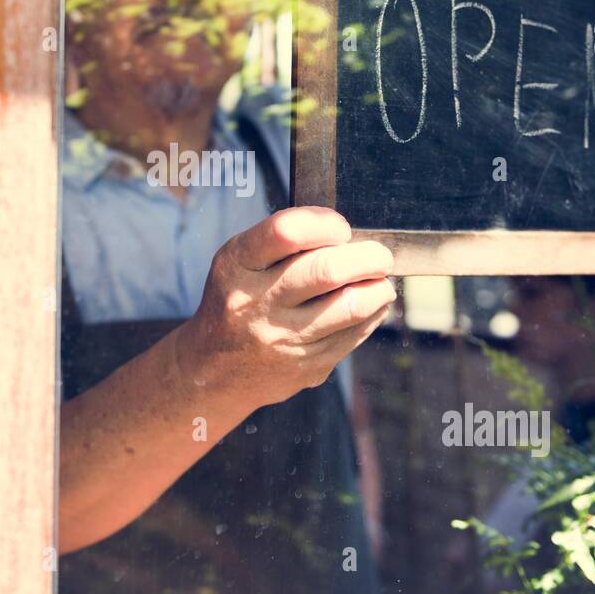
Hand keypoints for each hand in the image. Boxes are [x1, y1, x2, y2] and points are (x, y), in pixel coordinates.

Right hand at [176, 207, 395, 410]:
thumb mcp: (239, 261)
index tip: (341, 229)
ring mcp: (282, 338)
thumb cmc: (238, 298)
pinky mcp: (305, 366)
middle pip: (327, 270)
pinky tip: (370, 306)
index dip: (326, 224)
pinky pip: (354, 335)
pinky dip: (372, 315)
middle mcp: (256, 302)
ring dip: (378, 288)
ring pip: (350, 306)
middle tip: (380, 256)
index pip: (288, 232)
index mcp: (237, 265)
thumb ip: (282, 242)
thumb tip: (350, 237)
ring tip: (380, 281)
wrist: (214, 369)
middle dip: (368, 257)